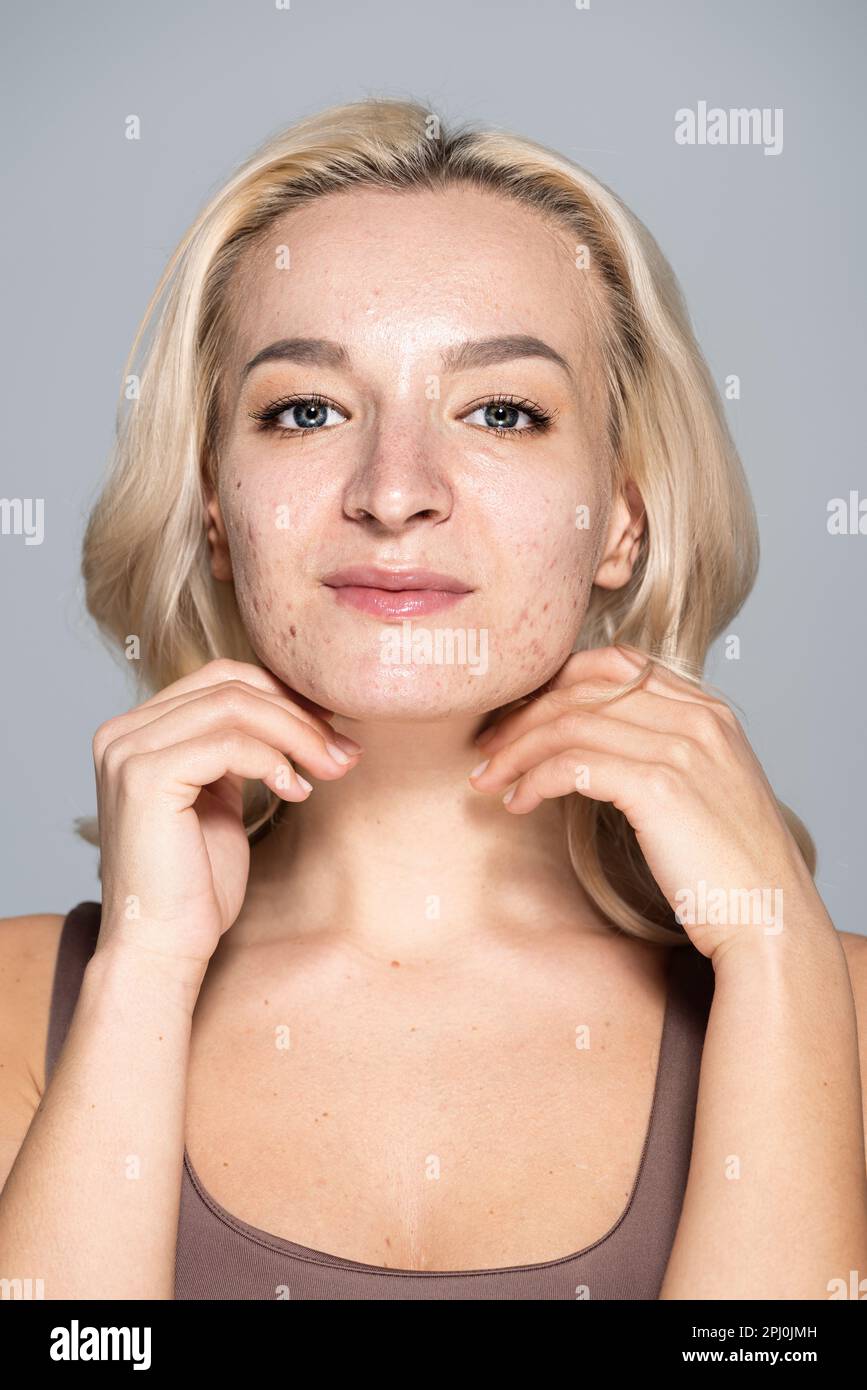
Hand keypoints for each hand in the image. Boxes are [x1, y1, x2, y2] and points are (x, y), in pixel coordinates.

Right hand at [91, 658, 362, 970]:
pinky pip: (227, 744)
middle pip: (230, 684)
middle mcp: (123, 732)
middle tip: (344, 751)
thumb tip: (308, 709)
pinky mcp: (144, 777)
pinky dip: (272, 760)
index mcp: (138, 731)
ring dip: (297, 735)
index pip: (221, 679)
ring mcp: (128, 751)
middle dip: (298, 713)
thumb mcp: (222, 798)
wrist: (162, 946)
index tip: (333, 727)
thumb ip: (241, 749)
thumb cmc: (196, 885)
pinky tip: (294, 791)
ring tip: (331, 769)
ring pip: (234, 707)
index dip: (284, 695)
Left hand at [469, 645, 829, 961]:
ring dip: (516, 752)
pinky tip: (518, 802)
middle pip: (583, 691)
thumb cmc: (729, 867)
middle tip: (487, 748)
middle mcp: (697, 717)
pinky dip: (533, 780)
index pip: (615, 665)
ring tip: (488, 780)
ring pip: (569, 724)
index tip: (520, 714)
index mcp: (708, 710)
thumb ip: (661, 751)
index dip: (557, 682)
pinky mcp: (659, 787)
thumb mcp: (704, 789)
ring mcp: (680, 748)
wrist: (768, 917)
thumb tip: (587, 747)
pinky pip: (572, 766)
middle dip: (523, 716)